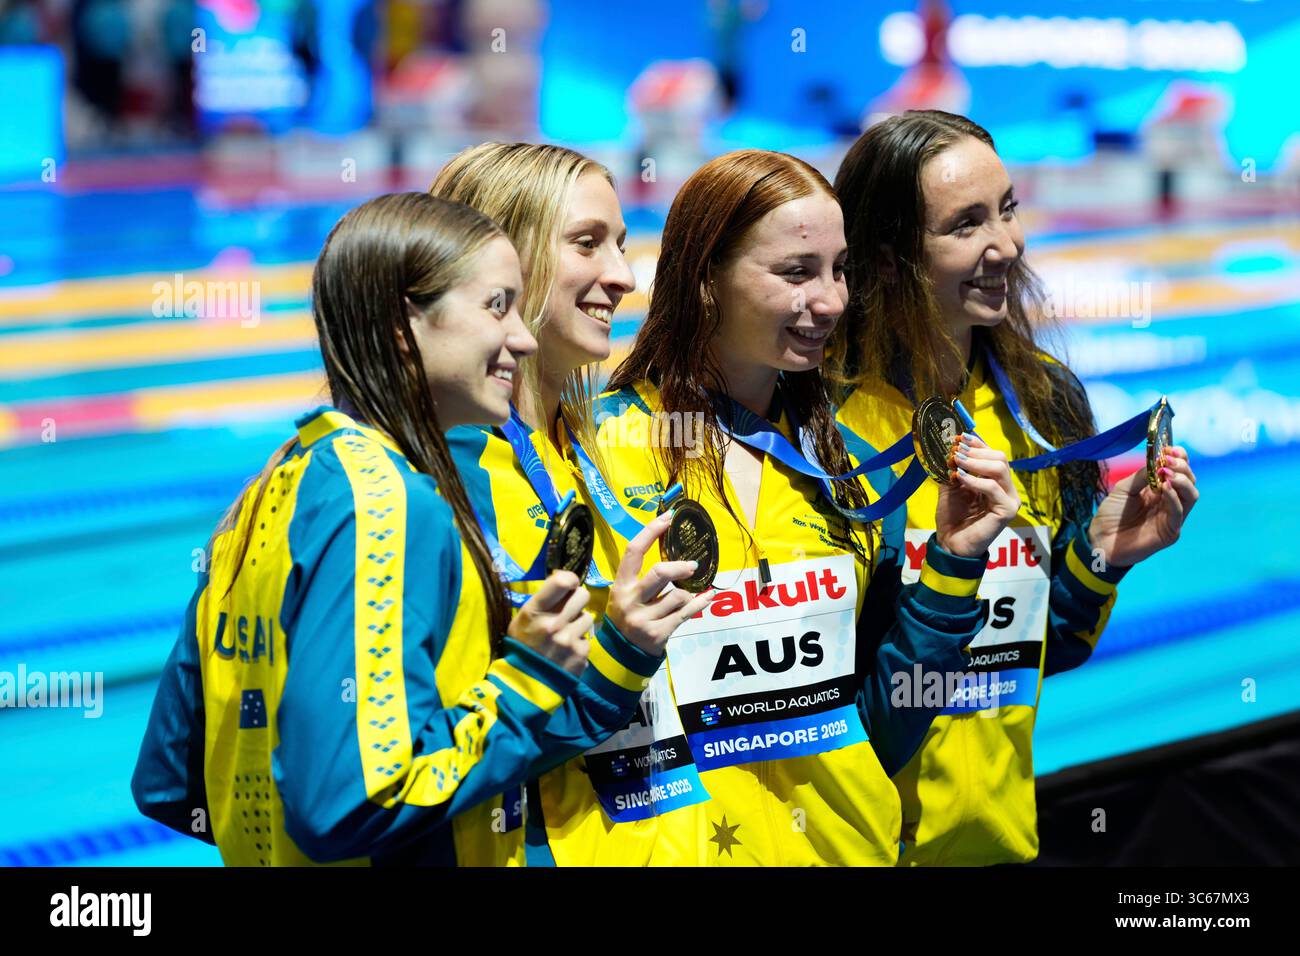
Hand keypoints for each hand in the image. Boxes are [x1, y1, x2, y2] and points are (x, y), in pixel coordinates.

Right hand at [508, 570, 591, 675]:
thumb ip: (544, 600)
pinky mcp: (580, 655)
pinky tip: (567, 651)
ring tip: (565, 634)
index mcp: (535, 611)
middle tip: (569, 609)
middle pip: (582, 595)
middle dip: (578, 600)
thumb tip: (567, 581)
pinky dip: (579, 643)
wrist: (525, 684)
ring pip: (587, 617)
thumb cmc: (523, 645)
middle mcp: (553, 624)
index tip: (569, 585)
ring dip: (579, 623)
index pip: (561, 582)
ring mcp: (568, 640)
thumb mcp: (524, 618)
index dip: (570, 579)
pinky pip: (587, 639)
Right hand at [606, 510, 716, 656]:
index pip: (634, 551)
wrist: (620, 655)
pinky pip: (687, 613)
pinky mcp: (659, 633)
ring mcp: (644, 619)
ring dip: (686, 593)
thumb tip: (667, 546)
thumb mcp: (624, 594)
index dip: (651, 530)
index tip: (668, 516)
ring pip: (678, 595)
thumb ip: (641, 576)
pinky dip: (700, 602)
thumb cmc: (627, 616)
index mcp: (620, 586)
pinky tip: (708, 596)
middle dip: (680, 567)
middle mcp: (630, 601)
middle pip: (660, 573)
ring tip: (683, 596)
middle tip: (691, 566)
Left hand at [935, 432, 1020, 557]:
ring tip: (957, 461)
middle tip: (956, 450)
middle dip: (976, 452)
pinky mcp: (1007, 510)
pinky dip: (975, 480)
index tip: (960, 437)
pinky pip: (993, 488)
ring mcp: (1009, 499)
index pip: (993, 455)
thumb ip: (954, 468)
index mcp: (995, 481)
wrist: (951, 542)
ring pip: (1000, 469)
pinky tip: (960, 477)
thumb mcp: (951, 486)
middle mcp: (1006, 488)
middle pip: (1000, 458)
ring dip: (975, 462)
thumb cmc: (953, 516)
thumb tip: (951, 447)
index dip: (977, 444)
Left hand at [1088, 445, 1197, 568]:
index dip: (1180, 458)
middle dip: (1182, 467)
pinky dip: (1174, 498)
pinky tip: (1165, 488)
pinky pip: (1179, 513)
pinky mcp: (1170, 531)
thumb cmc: (1111, 514)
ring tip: (1167, 473)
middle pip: (1189, 480)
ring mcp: (1172, 516)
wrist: (1100, 540)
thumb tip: (1158, 461)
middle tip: (1168, 460)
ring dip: (1182, 481)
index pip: (1180, 470)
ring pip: (1191, 495)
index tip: (1170, 448)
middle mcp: (1170, 501)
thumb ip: (1142, 476)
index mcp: (1160, 489)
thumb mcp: (1123, 489)